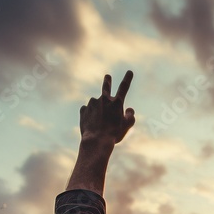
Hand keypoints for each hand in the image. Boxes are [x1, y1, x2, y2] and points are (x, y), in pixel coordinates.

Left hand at [66, 71, 135, 193]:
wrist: (96, 141)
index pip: (124, 87)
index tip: (129, 72)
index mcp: (116, 103)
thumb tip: (129, 109)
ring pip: (97, 104)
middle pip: (106, 86)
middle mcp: (104, 100)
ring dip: (99, 110)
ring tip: (99, 124)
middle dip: (107, 80)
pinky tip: (92, 123)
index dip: (127, 79)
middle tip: (107, 76)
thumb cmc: (113, 134)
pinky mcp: (83, 110)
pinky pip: (87, 111)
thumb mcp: (127, 126)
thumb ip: (130, 116)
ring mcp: (92, 104)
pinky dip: (90, 115)